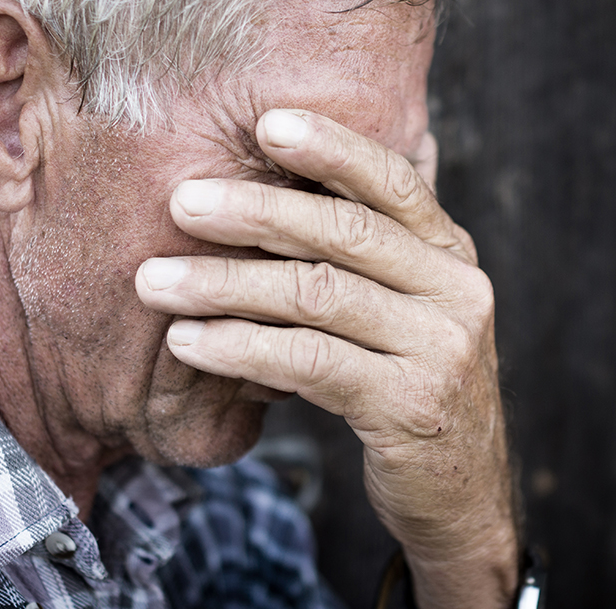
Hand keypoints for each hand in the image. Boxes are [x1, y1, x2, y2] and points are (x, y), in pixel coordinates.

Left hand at [135, 109, 518, 607]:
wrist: (459, 492)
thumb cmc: (407, 386)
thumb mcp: (405, 309)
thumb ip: (368, 253)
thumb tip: (297, 178)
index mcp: (450, 255)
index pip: (393, 182)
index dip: (331, 147)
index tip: (266, 123)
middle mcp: (456, 291)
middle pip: (345, 233)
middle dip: (255, 212)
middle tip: (181, 202)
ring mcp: (439, 349)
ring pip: (317, 296)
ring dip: (226, 284)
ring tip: (156, 282)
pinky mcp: (411, 406)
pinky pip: (309, 362)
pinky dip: (241, 347)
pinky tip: (189, 341)